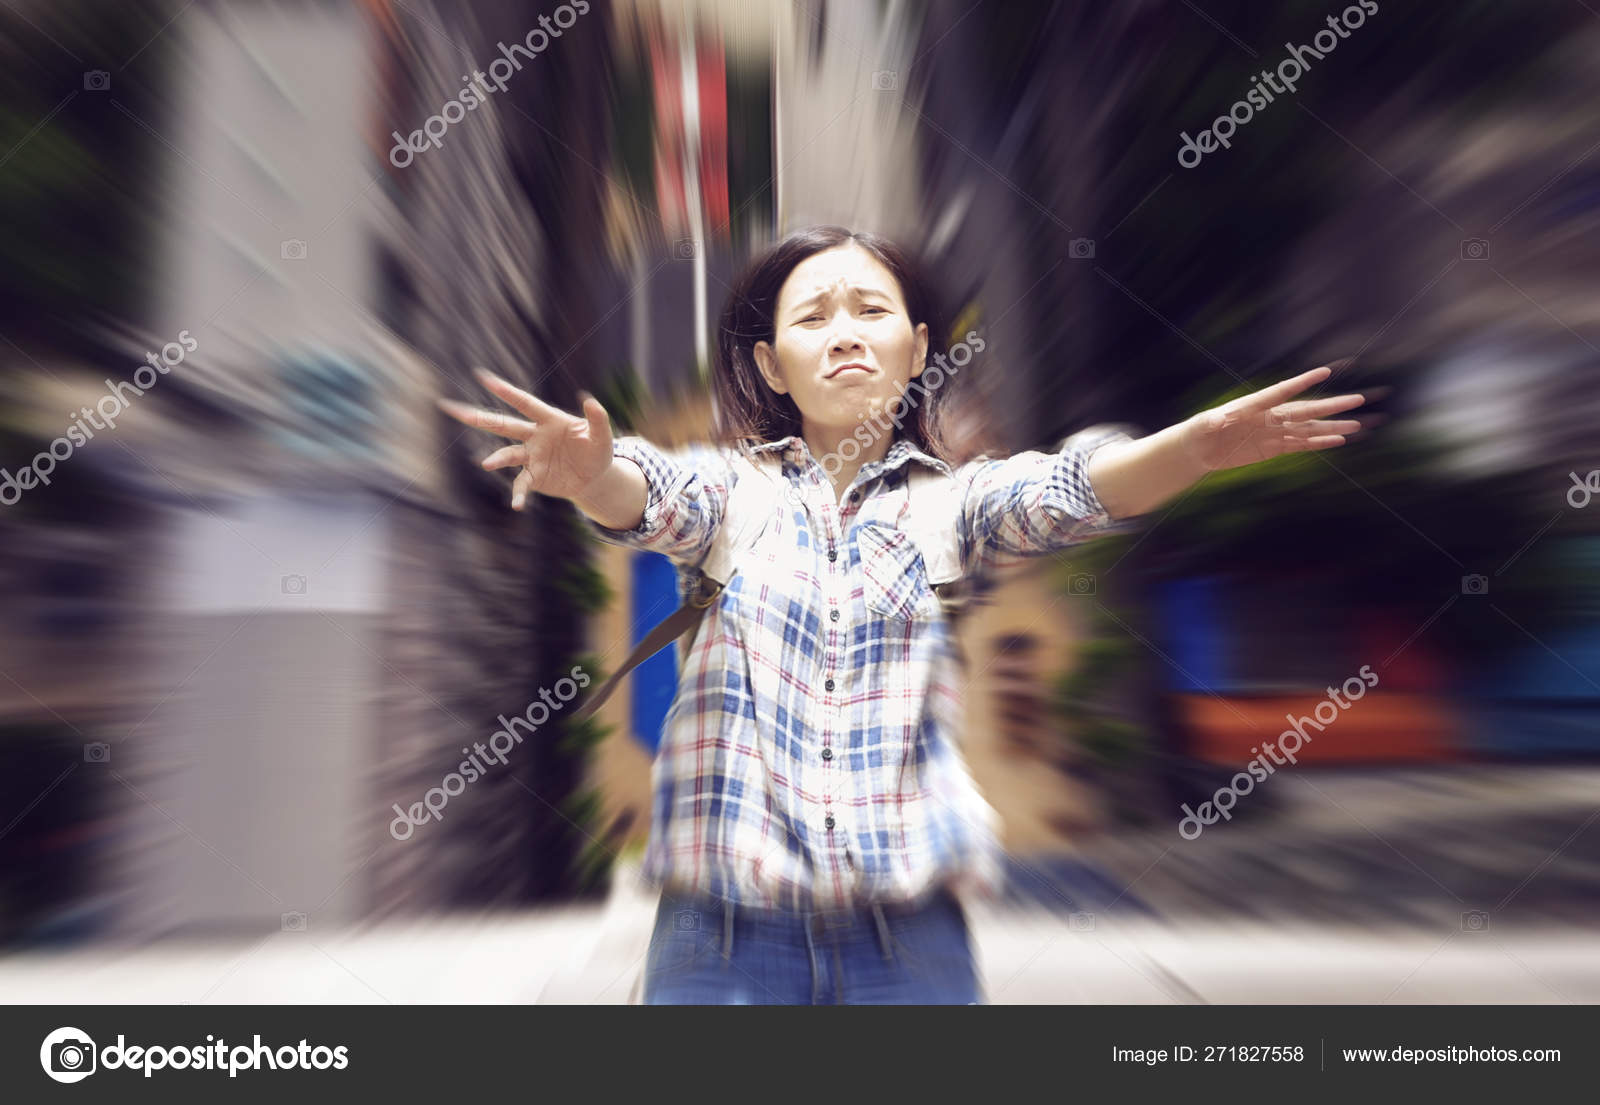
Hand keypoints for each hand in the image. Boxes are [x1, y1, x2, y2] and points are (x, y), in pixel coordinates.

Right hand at [437, 368, 614, 509]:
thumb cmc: (597, 451)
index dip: (506, 391)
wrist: (593, 478)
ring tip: (487, 464)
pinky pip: (522, 484)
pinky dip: (518, 494)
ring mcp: (532, 457)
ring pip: (507, 454)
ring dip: (498, 458)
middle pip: (503, 424)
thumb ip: (597, 419)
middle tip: (452, 408)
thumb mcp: (602, 436)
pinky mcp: (534, 477)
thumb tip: (589, 400)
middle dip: (478, 417)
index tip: (483, 378)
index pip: (525, 403)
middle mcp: (534, 436)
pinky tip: (517, 505)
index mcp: (549, 419)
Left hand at [1180, 363, 1367, 472]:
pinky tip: (1338, 440)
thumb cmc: (1197, 432)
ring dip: (1333, 427)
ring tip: (1358, 425)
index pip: (1282, 391)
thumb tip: (1219, 418)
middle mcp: (1269, 417)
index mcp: (1253, 406)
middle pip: (1306, 409)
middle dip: (1332, 405)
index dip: (1303, 382)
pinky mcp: (1273, 449)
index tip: (1325, 372)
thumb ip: (1212, 420)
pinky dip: (1319, 443)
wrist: (1198, 450)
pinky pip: (1300, 445)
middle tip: (1358, 399)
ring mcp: (1273, 433)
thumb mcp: (1201, 425)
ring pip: (1309, 428)